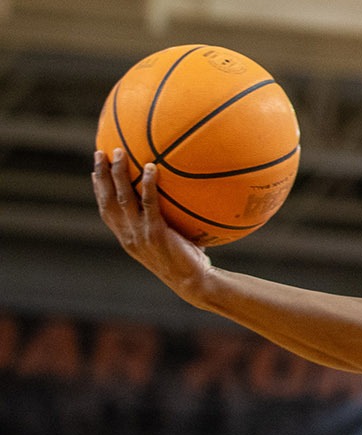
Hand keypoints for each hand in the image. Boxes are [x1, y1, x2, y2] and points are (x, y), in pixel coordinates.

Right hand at [92, 149, 213, 301]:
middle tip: (99, 152)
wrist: (193, 282)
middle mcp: (127, 235)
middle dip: (101, 176)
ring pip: (122, 199)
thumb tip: (182, 196)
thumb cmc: (187, 259)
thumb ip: (166, 220)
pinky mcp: (155, 234)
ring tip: (118, 152)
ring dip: (118, 175)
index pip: (106, 210)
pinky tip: (151, 166)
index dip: (98, 190)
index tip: (95, 170)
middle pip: (107, 201)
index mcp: (127, 236)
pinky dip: (148, 184)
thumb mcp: (171, 238)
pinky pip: (149, 204)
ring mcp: (139, 235)